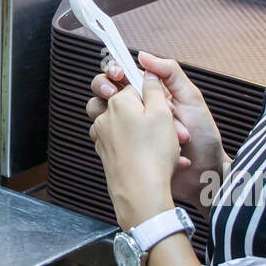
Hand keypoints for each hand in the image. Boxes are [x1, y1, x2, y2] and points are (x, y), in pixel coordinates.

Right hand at [88, 50, 226, 211]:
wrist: (205, 173)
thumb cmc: (202, 136)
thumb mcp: (191, 98)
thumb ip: (169, 73)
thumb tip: (142, 55)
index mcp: (151, 95)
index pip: (123, 76)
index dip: (115, 71)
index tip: (118, 74)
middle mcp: (136, 112)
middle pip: (105, 92)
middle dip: (105, 89)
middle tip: (112, 94)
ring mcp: (128, 132)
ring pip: (101, 116)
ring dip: (123, 120)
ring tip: (145, 128)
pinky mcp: (125, 150)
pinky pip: (106, 140)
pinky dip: (124, 140)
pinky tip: (144, 145)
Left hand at [88, 73, 179, 230]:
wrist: (141, 192)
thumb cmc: (153, 153)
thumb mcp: (162, 113)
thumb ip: (154, 88)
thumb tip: (147, 72)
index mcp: (118, 102)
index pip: (132, 84)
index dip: (150, 92)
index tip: (162, 101)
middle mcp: (105, 117)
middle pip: (121, 101)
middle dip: (143, 110)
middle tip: (161, 120)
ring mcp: (102, 136)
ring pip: (120, 123)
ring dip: (141, 129)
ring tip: (162, 142)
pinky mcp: (105, 154)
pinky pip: (119, 142)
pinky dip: (135, 146)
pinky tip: (154, 156)